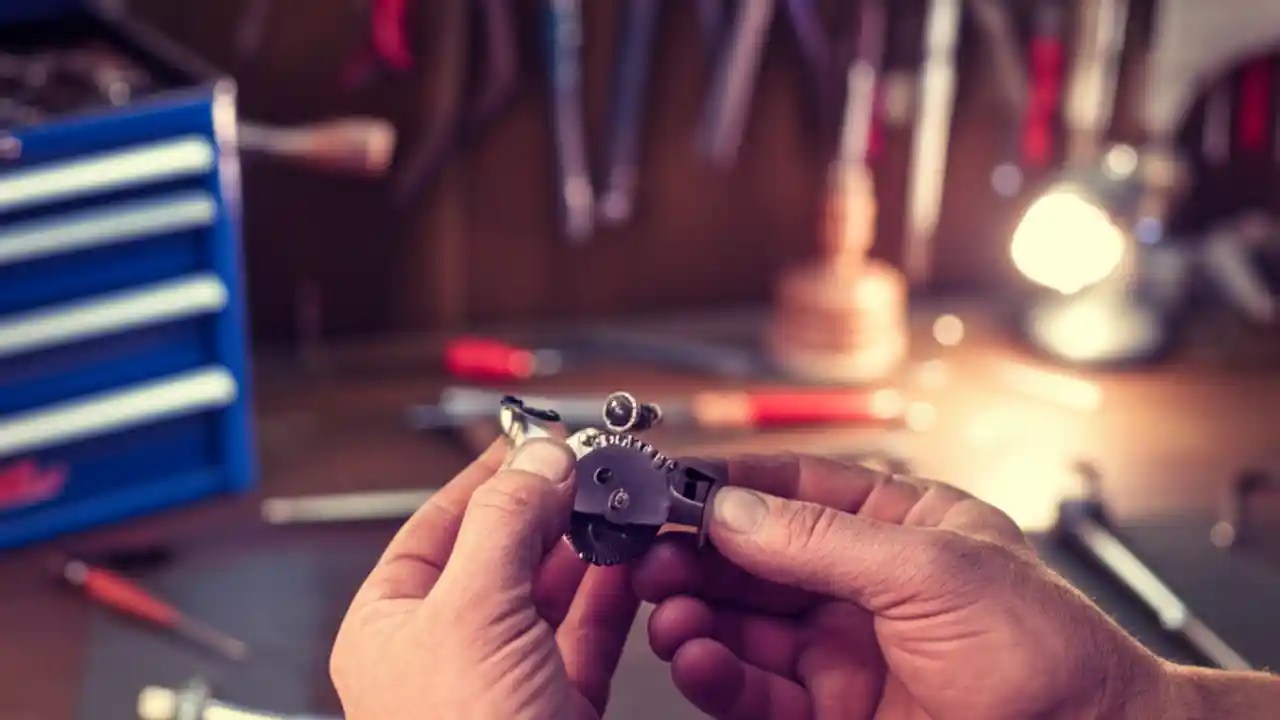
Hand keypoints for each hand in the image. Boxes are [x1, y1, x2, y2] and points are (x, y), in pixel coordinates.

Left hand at [331, 439, 638, 719]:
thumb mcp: (472, 615)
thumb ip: (505, 525)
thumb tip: (538, 458)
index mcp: (391, 628)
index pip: (437, 526)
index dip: (486, 476)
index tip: (531, 437)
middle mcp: (447, 650)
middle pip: (501, 552)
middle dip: (548, 505)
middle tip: (590, 463)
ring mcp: (506, 677)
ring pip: (551, 591)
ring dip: (588, 543)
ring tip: (618, 498)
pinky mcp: (562, 703)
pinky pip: (591, 632)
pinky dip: (613, 592)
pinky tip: (630, 556)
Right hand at [633, 455, 1172, 718]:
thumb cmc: (1046, 651)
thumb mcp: (932, 571)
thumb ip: (822, 542)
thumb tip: (734, 508)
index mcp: (896, 525)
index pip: (794, 489)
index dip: (730, 486)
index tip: (671, 488)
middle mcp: (861, 583)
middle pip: (755, 558)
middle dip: (698, 555)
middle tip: (648, 553)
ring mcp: (843, 649)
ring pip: (744, 623)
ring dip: (696, 614)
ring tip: (664, 610)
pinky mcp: (829, 712)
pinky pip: (756, 687)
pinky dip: (718, 673)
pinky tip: (696, 658)